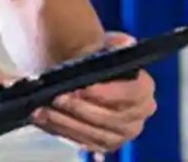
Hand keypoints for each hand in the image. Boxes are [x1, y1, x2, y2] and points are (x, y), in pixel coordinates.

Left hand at [31, 32, 156, 153]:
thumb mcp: (104, 45)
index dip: (109, 93)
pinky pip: (81, 141)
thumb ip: (114, 43)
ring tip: (46, 108)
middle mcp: (137, 117)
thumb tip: (125, 42)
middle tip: (59, 97)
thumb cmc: (94, 60)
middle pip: (112, 118)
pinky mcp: (100, 144)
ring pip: (94, 133)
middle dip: (82, 108)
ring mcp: (119, 135)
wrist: (79, 75)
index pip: (134, 94)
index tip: (85, 86)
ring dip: (68, 121)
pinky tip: (44, 118)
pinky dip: (61, 129)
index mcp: (143, 91)